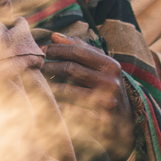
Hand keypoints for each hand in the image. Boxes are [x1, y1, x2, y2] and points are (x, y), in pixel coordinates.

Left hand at [38, 30, 134, 159]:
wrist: (125, 124)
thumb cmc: (107, 90)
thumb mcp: (101, 68)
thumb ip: (80, 50)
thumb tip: (54, 36)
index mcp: (111, 65)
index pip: (78, 51)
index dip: (56, 49)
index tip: (41, 51)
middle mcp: (110, 82)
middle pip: (70, 69)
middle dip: (49, 67)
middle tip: (35, 69)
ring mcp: (105, 102)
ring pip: (66, 90)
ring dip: (47, 86)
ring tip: (37, 84)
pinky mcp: (98, 121)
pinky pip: (68, 110)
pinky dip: (54, 105)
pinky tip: (45, 103)